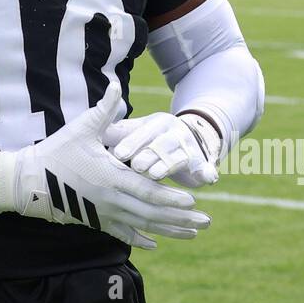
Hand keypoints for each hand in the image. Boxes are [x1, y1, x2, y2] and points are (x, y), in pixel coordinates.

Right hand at [0, 81, 210, 249]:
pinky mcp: (95, 220)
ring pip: (143, 226)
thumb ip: (105, 109)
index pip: (147, 191)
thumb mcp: (82, 128)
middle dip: (182, 219)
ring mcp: (104, 213)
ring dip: (170, 231)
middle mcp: (111, 200)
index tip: (192, 202)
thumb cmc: (56, 152)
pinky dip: (140, 239)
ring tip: (193, 234)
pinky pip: (122, 233)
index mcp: (111, 177)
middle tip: (207, 222)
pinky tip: (155, 244)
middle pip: (152, 213)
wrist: (29, 180)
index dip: (170, 198)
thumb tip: (116, 85)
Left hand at [104, 111, 221, 187]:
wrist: (187, 136)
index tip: (117, 153)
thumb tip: (95, 132)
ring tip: (156, 175)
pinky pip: (206, 167)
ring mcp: (190, 147)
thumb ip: (117, 131)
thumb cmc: (151, 137)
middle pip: (161, 145)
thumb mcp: (135, 130)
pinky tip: (207, 179)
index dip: (131, 142)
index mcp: (157, 123)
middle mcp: (174, 133)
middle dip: (150, 155)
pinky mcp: (202, 162)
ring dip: (169, 166)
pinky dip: (207, 172)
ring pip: (179, 157)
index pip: (143, 132)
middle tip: (137, 167)